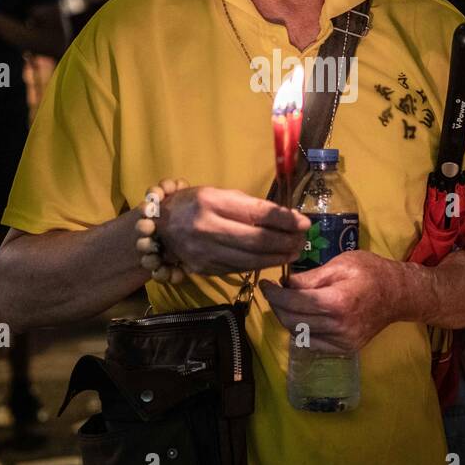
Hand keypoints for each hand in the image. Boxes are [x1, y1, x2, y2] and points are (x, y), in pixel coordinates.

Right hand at [156, 186, 308, 275]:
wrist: (160, 226)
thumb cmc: (194, 203)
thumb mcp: (220, 194)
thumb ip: (250, 206)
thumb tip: (286, 218)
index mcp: (211, 202)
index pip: (257, 213)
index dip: (285, 220)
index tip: (304, 222)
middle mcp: (206, 227)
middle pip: (257, 240)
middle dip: (285, 242)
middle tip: (303, 240)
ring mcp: (205, 252)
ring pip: (251, 259)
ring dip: (278, 257)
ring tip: (294, 252)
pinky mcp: (206, 269)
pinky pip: (241, 268)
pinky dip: (261, 264)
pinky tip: (274, 259)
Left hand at [261, 250, 406, 353]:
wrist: (399, 295)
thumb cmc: (371, 272)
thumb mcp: (340, 264)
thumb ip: (310, 277)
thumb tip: (285, 285)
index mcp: (337, 302)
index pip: (292, 302)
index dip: (273, 294)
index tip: (265, 284)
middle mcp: (338, 327)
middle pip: (292, 320)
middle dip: (277, 306)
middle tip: (273, 292)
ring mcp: (342, 341)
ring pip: (299, 334)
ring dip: (286, 318)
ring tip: (286, 301)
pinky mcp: (344, 349)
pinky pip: (312, 342)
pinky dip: (301, 329)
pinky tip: (302, 315)